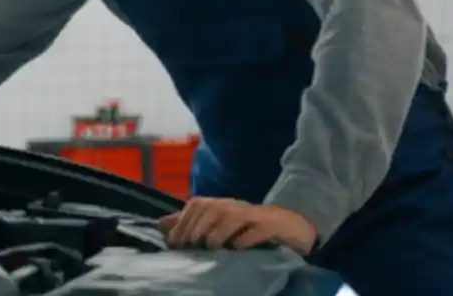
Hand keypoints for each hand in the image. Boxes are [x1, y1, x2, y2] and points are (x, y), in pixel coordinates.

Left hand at [160, 198, 316, 255]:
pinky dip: (246, 238)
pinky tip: (237, 249)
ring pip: (233, 216)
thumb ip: (191, 223)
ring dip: (218, 232)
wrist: (291, 226)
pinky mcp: (274, 226)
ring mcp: (256, 215)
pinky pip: (260, 229)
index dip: (184, 222)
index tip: (176, 243)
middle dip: (197, 227)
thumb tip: (162, 224)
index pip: (197, 204)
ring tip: (211, 247)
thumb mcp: (218, 225)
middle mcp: (236, 206)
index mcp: (222, 205)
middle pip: (213, 208)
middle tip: (191, 246)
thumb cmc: (249, 228)